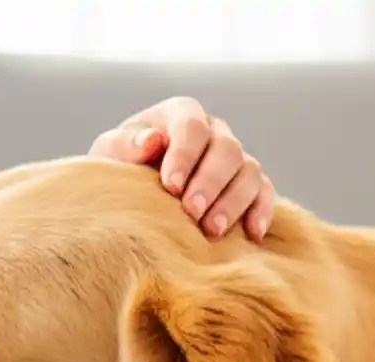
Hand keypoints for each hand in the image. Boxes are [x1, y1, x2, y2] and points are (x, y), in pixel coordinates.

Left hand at [89, 97, 273, 241]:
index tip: (170, 186)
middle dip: (210, 182)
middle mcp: (214, 131)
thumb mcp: (109, 155)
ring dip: (233, 201)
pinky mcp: (248, 185)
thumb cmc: (119, 170)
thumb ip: (124, 145)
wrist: (130, 197)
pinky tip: (251, 234)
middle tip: (191, 212)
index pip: (191, 127)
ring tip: (212, 230)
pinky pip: (264, 193)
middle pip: (227, 149)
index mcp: (180, 115)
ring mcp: (234, 158)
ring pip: (249, 171)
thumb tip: (152, 140)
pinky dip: (261, 211)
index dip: (184, 155)